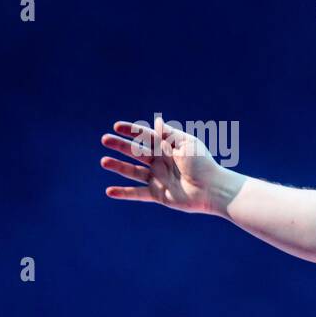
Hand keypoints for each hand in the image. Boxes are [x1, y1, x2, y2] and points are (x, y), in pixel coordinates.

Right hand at [100, 118, 234, 214]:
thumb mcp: (187, 144)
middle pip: (136, 152)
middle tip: (105, 139)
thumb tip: (156, 122)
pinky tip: (109, 191)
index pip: (146, 136)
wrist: (212, 189)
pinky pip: (137, 194)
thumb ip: (170, 134)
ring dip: (118, 166)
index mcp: (168, 148)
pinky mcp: (158, 195)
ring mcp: (158, 178)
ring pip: (133, 171)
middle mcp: (161, 162)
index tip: (117, 126)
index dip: (132, 131)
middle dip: (120, 145)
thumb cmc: (202, 164)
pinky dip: (124, 193)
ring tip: (103, 161)